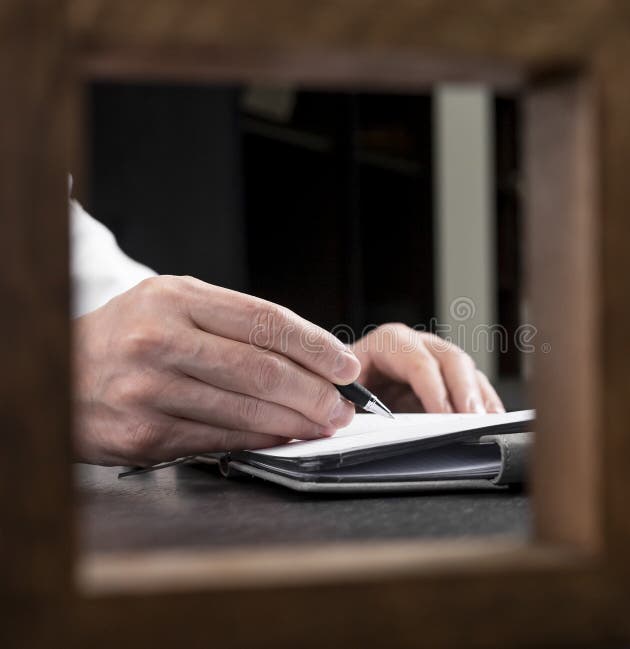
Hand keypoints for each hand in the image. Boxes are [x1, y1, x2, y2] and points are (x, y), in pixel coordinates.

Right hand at [73, 276, 361, 465]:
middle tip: (342, 405)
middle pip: (263, 370)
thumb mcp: (172, 304)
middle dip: (316, 392)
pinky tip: (284, 437)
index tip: (346, 365)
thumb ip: (233, 322)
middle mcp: (161, 340)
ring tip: (324, 423)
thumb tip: (307, 353)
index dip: (316, 346)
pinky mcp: (145, 434)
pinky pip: (222, 439)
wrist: (58, 374)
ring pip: (247, 410)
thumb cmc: (128, 336)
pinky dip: (262, 440)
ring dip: (297, 421)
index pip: (266, 321)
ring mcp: (151, 390)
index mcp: (176, 298)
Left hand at [350, 323, 504, 413]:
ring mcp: (436, 359)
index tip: (443, 415)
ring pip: (467, 371)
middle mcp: (418, 345)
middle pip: (450, 361)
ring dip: (480, 397)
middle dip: (464, 392)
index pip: (417, 362)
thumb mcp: (338, 388)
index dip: (433, 389)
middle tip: (471, 420)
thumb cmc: (342, 385)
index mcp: (389, 342)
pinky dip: (485, 402)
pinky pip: (473, 385)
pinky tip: (493, 419)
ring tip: (488, 423)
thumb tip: (351, 413)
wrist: (343, 384)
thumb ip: (345, 397)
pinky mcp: (448, 378)